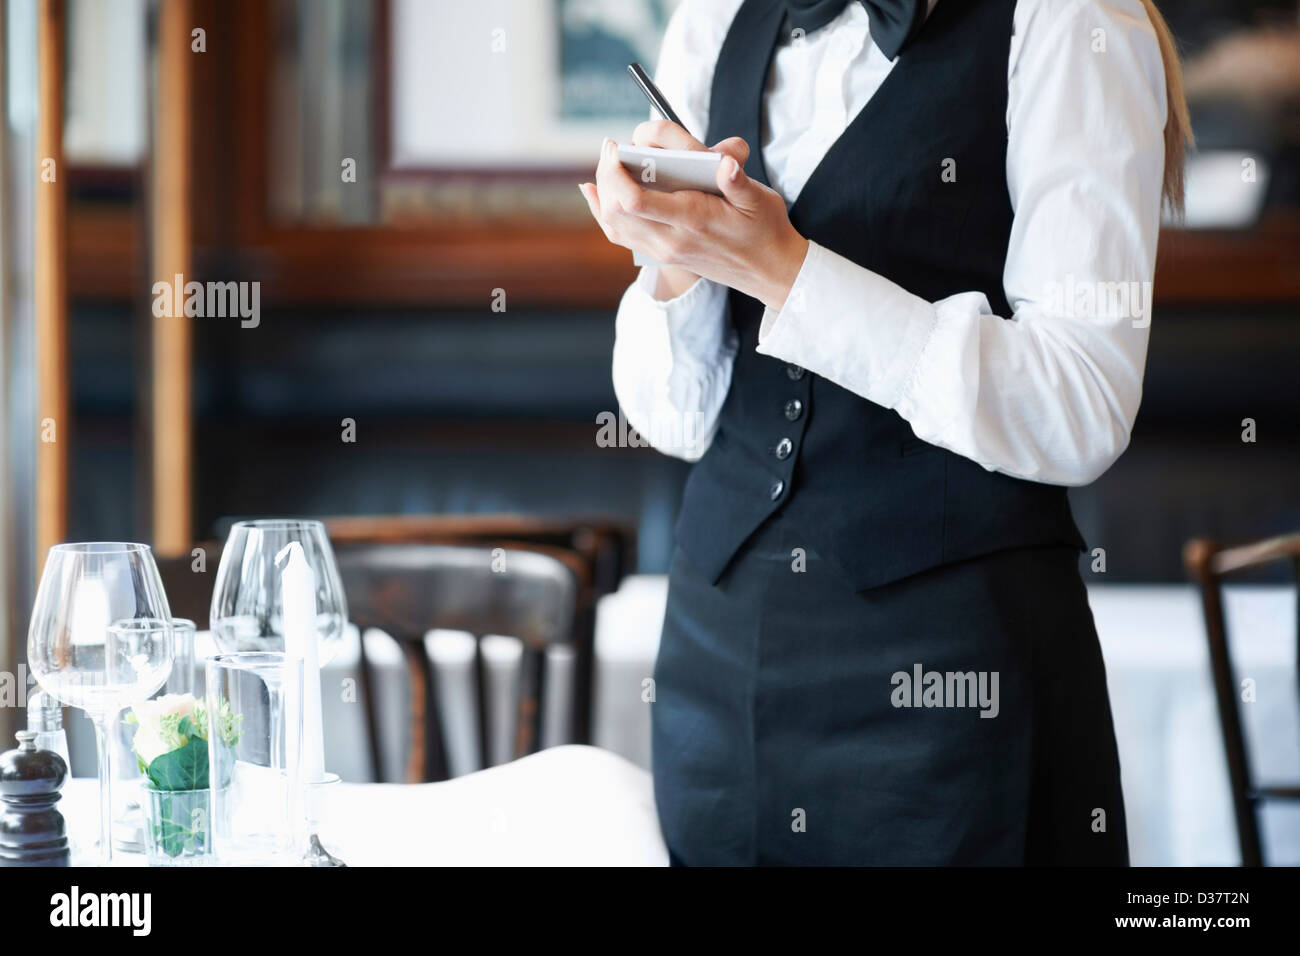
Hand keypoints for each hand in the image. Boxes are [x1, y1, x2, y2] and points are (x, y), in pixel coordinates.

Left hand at [580, 122, 808, 310]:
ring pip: (613, 224)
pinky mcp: (663, 254)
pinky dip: (603, 212)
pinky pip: (621, 235)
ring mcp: (664, 251)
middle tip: (613, 147)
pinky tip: (595, 191)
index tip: (616, 146)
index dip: (615, 171)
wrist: (770, 272)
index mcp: (693, 221)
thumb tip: (727, 161)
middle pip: (615, 210)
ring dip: (603, 191)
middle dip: (606, 174)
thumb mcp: (761, 200)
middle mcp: (672, 241)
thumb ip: (739, 181)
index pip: (635, 201)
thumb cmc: (766, 230)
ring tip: (608, 163)